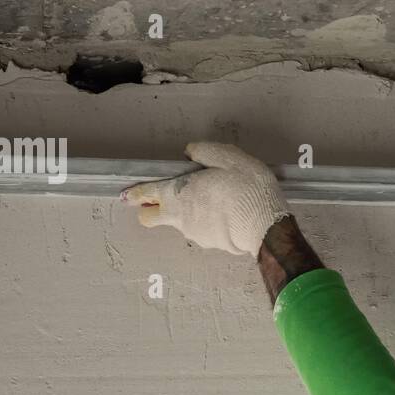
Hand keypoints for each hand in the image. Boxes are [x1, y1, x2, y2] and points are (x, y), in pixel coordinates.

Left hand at [122, 142, 290, 255]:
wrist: (266, 226)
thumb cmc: (247, 191)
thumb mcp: (229, 158)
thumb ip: (205, 152)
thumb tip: (191, 151)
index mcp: (178, 192)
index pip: (146, 193)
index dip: (134, 193)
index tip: (128, 194)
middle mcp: (180, 215)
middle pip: (150, 218)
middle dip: (150, 209)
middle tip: (163, 200)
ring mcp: (193, 233)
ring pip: (179, 223)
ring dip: (186, 213)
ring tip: (214, 202)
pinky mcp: (210, 244)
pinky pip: (201, 230)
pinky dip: (207, 222)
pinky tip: (225, 214)